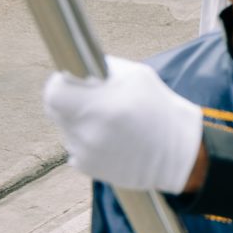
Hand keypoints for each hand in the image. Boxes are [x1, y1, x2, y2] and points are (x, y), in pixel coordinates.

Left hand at [42, 57, 203, 193]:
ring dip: (80, 122)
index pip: (54, 93)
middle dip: (71, 102)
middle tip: (93, 101)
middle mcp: (92, 131)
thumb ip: (103, 69)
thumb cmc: (159, 108)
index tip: (72, 83)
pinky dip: (87, 141)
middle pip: (56, 110)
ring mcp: (87, 152)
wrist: (178, 152)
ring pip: (66, 128)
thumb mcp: (138, 76)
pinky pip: (74, 146)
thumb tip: (74, 65)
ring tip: (109, 123)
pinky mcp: (87, 166)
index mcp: (105, 105)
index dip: (61, 85)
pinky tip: (110, 140)